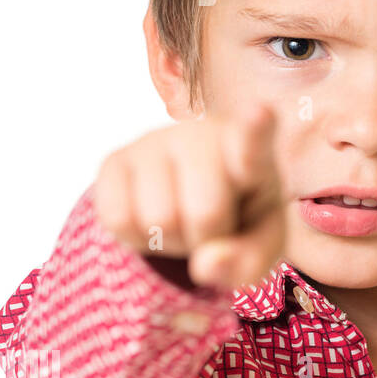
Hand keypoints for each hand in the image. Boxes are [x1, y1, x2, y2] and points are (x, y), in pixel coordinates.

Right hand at [94, 103, 285, 287]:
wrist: (195, 206)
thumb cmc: (240, 221)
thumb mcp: (260, 248)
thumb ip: (248, 264)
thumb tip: (208, 264)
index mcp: (254, 151)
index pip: (254, 140)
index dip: (256, 129)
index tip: (261, 113)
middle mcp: (203, 135)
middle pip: (206, 214)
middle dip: (208, 239)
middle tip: (213, 226)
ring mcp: (155, 141)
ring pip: (159, 220)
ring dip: (172, 242)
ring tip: (183, 219)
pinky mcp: (115, 160)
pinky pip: (118, 220)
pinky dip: (137, 239)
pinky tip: (152, 219)